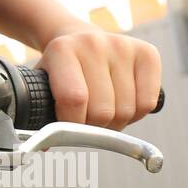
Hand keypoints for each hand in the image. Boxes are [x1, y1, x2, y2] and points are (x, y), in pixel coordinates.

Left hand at [36, 24, 161, 130]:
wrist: (81, 41)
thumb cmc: (62, 71)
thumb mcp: (43, 84)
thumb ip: (40, 111)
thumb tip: (45, 145)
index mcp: (62, 50)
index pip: (73, 99)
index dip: (73, 125)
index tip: (68, 128)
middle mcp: (93, 43)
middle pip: (102, 111)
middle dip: (95, 127)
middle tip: (88, 120)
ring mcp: (122, 46)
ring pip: (127, 111)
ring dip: (116, 122)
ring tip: (104, 110)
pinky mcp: (147, 53)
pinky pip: (148, 103)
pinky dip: (137, 115)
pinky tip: (123, 103)